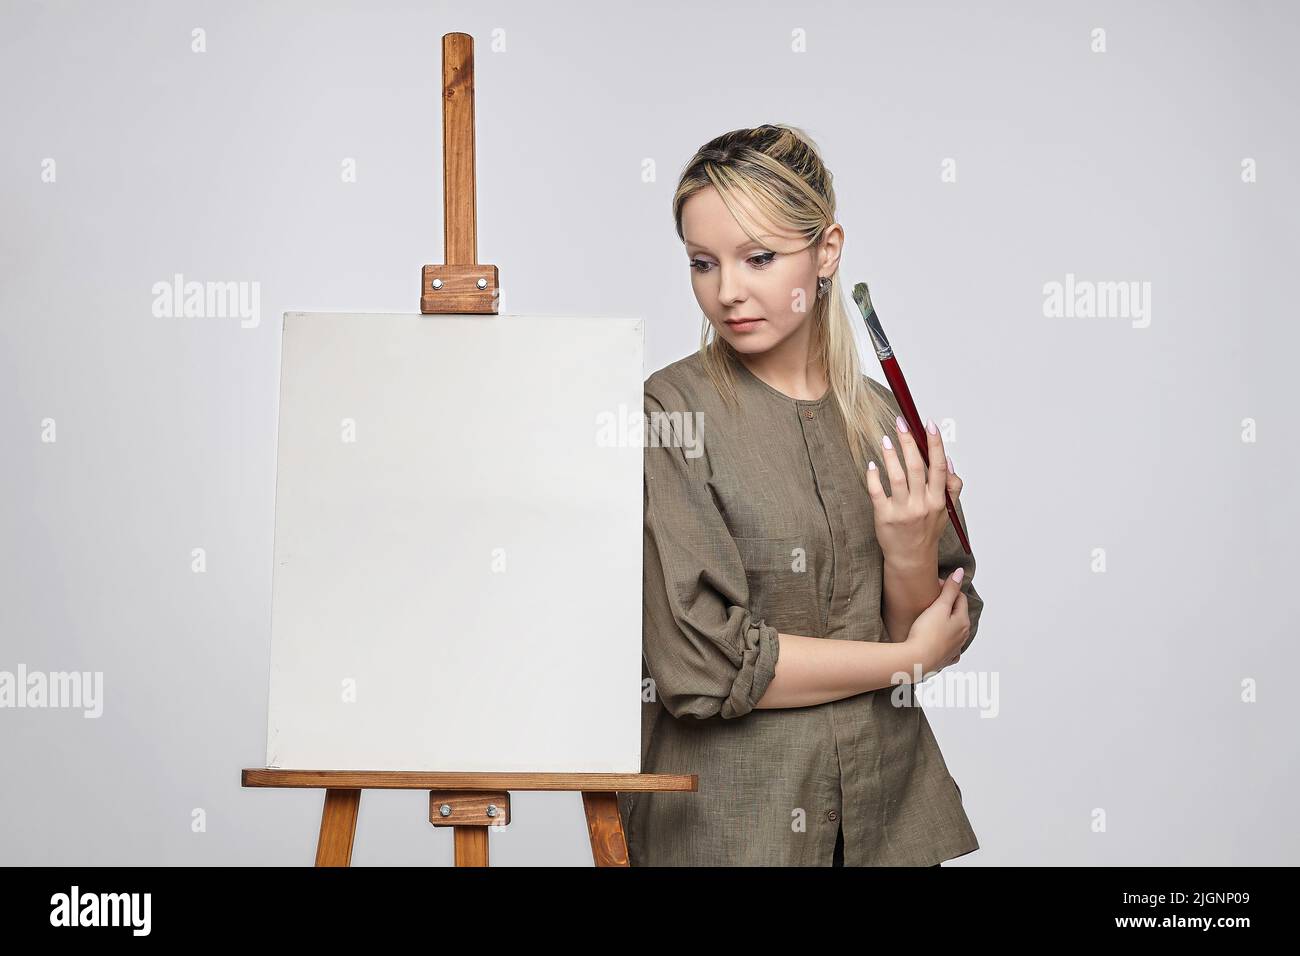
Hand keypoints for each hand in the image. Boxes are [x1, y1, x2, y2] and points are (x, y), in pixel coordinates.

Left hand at [866, 415, 961, 568]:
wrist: (911, 558)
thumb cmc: (927, 530)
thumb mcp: (947, 511)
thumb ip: (951, 487)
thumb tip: (948, 460)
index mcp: (938, 500)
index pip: (939, 466)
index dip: (935, 444)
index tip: (929, 424)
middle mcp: (922, 504)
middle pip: (917, 467)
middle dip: (909, 441)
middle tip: (901, 423)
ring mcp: (903, 511)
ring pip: (897, 477)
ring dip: (891, 455)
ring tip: (886, 439)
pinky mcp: (884, 517)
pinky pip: (877, 492)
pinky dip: (874, 477)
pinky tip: (872, 465)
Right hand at [902, 567, 969, 676]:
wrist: (915, 660)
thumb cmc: (926, 633)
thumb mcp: (939, 606)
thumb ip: (950, 589)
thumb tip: (961, 573)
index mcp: (963, 621)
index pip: (960, 598)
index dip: (948, 588)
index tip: (933, 585)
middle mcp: (962, 636)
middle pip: (958, 614)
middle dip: (948, 605)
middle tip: (931, 600)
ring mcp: (954, 649)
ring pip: (954, 632)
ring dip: (947, 624)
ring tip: (932, 619)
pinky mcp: (943, 659)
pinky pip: (948, 649)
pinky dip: (944, 643)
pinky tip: (937, 641)